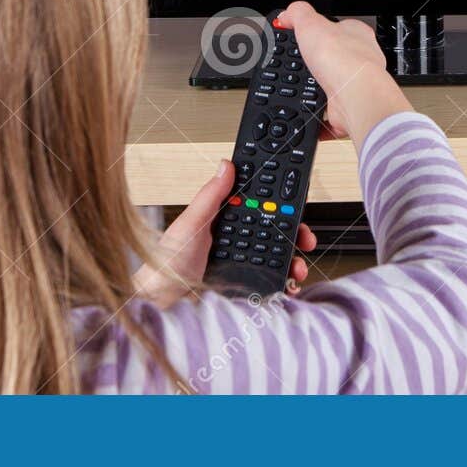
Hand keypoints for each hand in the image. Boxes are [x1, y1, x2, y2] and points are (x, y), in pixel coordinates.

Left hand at [134, 160, 316, 305]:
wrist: (161, 300)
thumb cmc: (167, 261)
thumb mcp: (190, 223)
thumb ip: (210, 195)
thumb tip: (226, 165)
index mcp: (224, 218)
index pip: (258, 204)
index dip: (280, 201)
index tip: (296, 202)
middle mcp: (235, 237)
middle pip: (274, 230)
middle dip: (295, 232)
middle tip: (305, 237)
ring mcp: (240, 260)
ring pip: (277, 255)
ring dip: (294, 259)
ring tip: (297, 266)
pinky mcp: (243, 282)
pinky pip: (270, 279)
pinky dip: (284, 281)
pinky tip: (289, 284)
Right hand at [281, 1, 411, 142]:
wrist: (355, 95)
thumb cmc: (344, 60)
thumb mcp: (310, 23)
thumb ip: (297, 14)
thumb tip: (286, 14)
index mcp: (356, 34)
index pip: (337, 27)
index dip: (318, 31)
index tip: (301, 36)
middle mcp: (361, 60)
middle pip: (337, 58)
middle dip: (318, 64)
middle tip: (300, 64)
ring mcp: (356, 85)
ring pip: (335, 87)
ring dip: (319, 90)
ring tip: (304, 87)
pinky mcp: (349, 108)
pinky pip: (331, 115)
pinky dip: (320, 118)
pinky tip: (310, 112)